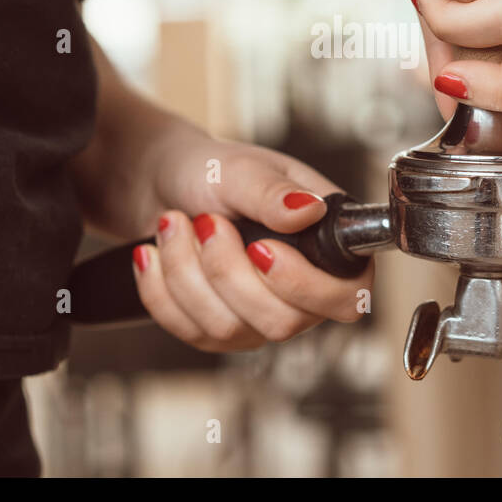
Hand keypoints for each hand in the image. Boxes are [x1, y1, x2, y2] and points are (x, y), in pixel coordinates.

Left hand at [133, 130, 372, 352]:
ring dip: (186, 272)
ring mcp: (260, 317)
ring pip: (229, 329)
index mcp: (325, 244)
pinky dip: (160, 288)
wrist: (161, 184)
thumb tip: (310, 210)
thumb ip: (273, 192)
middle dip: (227, 271)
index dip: (306, 286)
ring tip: (174, 223)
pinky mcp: (218, 331)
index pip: (348, 296)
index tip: (259, 248)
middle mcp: (302, 290)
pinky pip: (189, 331)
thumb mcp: (240, 170)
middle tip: (206, 221)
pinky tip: (153, 253)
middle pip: (283, 323)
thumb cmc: (211, 171)